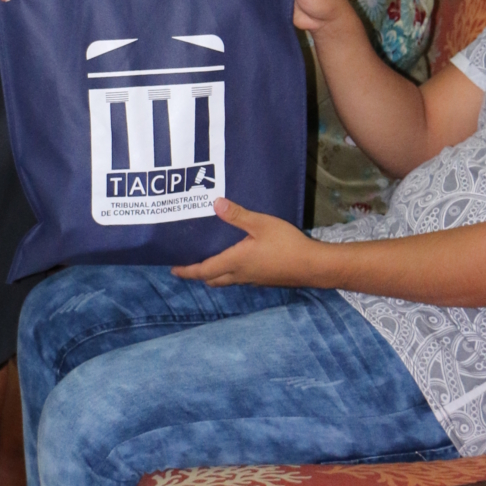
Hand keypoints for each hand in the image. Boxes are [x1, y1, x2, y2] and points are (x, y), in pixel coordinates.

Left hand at [172, 196, 329, 287]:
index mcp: (234, 262)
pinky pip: (239, 278)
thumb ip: (238, 215)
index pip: (203, 270)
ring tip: (208, 261)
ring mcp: (253, 280)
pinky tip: (236, 260)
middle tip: (187, 265)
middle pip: (212, 279)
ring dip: (214, 274)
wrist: (313, 266)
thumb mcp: (261, 224)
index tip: (173, 269)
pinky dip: (230, 272)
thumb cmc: (286, 244)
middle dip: (198, 274)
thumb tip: (215, 204)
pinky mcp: (264, 280)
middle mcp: (240, 275)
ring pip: (226, 280)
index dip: (187, 271)